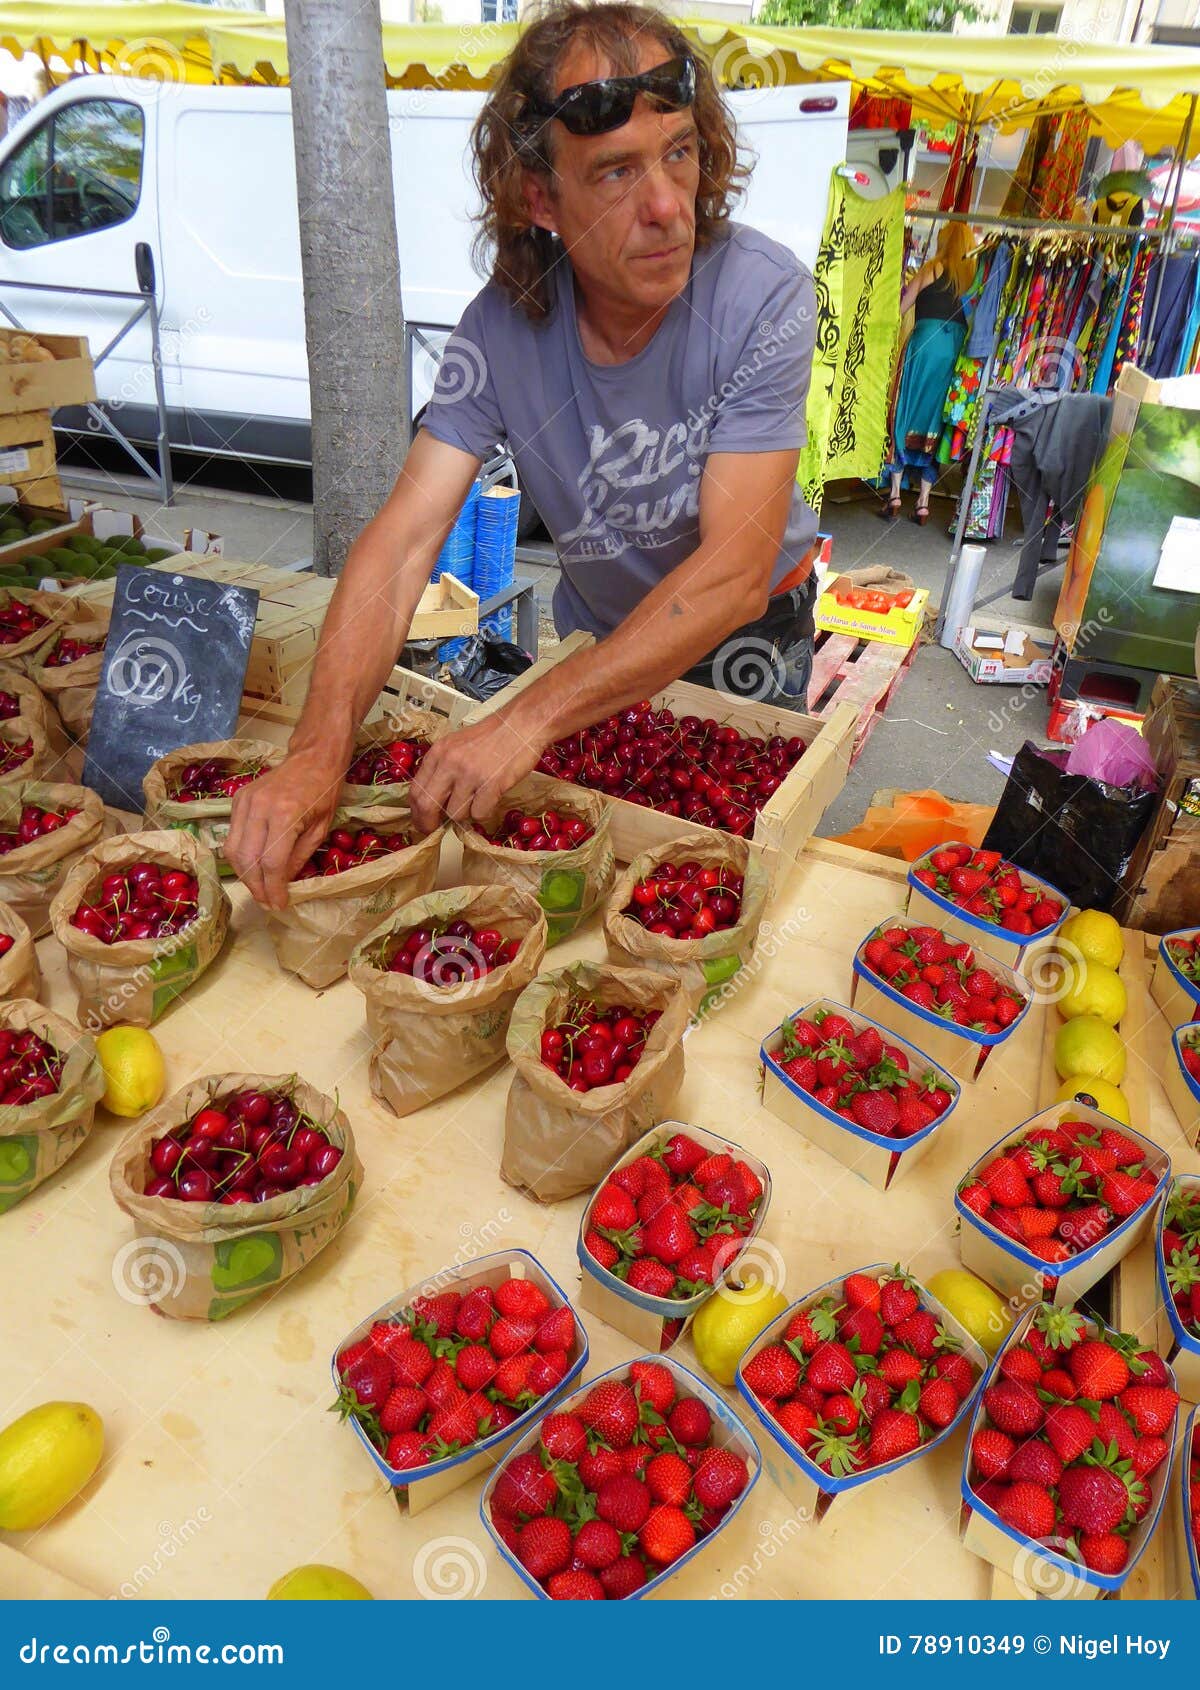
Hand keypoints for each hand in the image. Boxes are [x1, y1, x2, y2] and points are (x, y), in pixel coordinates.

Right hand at [225, 747, 344, 910]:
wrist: (312, 757)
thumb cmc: (324, 791)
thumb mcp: (320, 829)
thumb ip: (299, 858)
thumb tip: (283, 884)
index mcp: (285, 814)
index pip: (271, 862)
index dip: (273, 889)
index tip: (279, 904)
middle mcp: (259, 807)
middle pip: (247, 859)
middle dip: (256, 887)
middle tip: (267, 903)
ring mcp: (244, 801)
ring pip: (233, 849)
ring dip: (244, 875)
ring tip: (259, 889)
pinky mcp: (237, 799)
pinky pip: (232, 835)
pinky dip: (241, 856)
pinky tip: (253, 866)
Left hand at [408, 712, 544, 832]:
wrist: (522, 723)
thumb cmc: (492, 736)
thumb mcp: (457, 745)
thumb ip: (442, 768)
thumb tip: (433, 800)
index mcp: (438, 753)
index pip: (415, 790)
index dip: (416, 812)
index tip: (422, 822)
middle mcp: (450, 763)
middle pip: (427, 806)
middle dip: (429, 823)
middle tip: (436, 830)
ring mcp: (470, 774)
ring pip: (455, 813)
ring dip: (465, 814)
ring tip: (478, 799)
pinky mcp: (491, 784)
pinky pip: (479, 814)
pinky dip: (484, 812)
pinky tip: (491, 797)